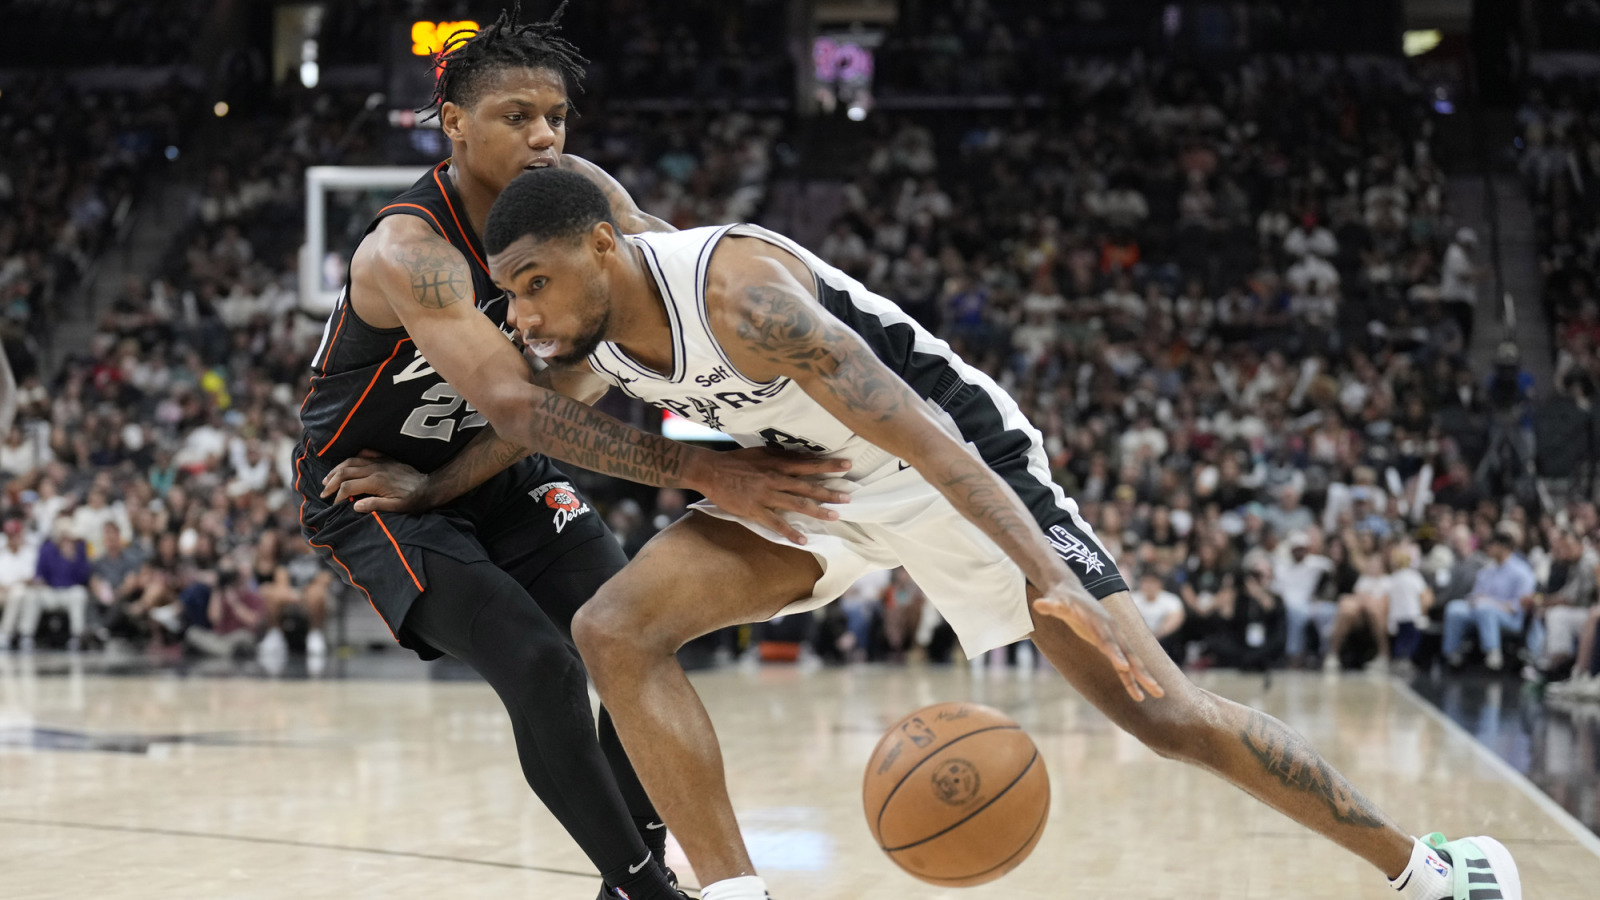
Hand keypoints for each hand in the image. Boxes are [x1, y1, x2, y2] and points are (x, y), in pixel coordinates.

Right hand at [321, 450, 431, 513]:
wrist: (429, 486)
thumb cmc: (413, 500)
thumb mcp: (396, 507)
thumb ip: (375, 505)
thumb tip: (355, 505)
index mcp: (376, 482)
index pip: (348, 487)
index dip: (338, 496)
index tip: (335, 504)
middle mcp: (375, 469)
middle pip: (345, 471)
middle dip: (331, 481)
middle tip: (324, 492)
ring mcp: (380, 462)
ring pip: (351, 461)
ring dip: (337, 469)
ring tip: (328, 478)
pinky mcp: (385, 459)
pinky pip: (365, 453)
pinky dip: (354, 457)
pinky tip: (348, 462)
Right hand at [685, 447, 852, 544]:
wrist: (710, 470)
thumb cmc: (736, 460)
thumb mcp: (761, 452)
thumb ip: (781, 456)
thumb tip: (802, 457)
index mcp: (778, 463)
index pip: (809, 463)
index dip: (829, 464)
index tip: (847, 465)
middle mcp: (776, 478)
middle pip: (808, 486)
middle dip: (830, 492)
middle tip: (848, 497)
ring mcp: (766, 495)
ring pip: (797, 504)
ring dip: (818, 511)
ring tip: (834, 516)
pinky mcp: (755, 510)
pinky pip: (776, 523)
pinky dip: (791, 532)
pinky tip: (803, 540)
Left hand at [1032, 586, 1165, 701]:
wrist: (1072, 591)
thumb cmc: (1062, 598)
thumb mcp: (1055, 601)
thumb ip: (1051, 605)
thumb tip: (1040, 604)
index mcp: (1099, 621)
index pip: (1107, 639)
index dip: (1115, 652)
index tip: (1123, 667)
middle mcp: (1111, 631)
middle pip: (1128, 653)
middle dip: (1140, 670)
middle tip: (1153, 686)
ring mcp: (1114, 639)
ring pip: (1131, 662)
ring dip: (1144, 678)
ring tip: (1159, 694)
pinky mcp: (1111, 646)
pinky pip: (1123, 666)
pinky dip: (1131, 680)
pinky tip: (1139, 695)